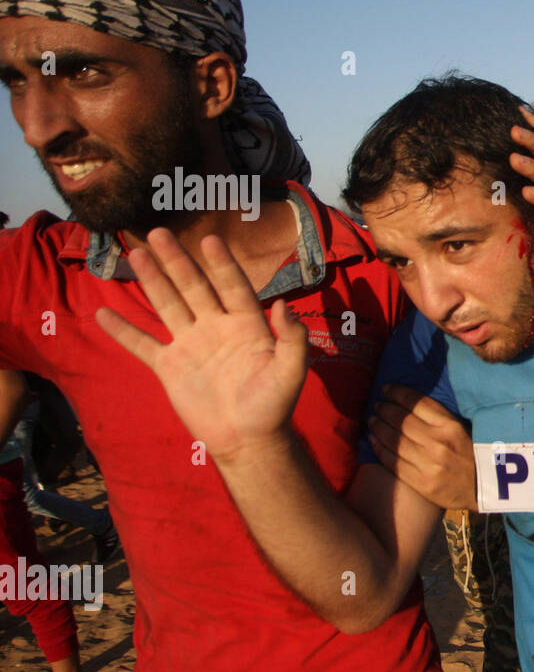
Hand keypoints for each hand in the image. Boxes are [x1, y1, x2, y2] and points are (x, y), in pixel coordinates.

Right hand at [93, 229, 306, 461]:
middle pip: (194, 287)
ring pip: (168, 305)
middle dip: (177, 261)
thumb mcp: (291, 371)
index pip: (233, 286)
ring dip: (152, 281)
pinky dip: (123, 331)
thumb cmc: (274, 406)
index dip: (222, 265)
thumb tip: (283, 304)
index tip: (210, 240)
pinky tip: (104, 313)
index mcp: (247, 325)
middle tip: (159, 231)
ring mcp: (191, 344)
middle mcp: (217, 327)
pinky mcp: (170, 367)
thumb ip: (292, 338)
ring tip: (137, 253)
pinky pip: (143, 345)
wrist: (247, 440)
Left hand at [368, 385, 478, 509]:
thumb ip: (441, 419)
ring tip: (372, 420)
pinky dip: (379, 449)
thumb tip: (412, 404)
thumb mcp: (465, 431)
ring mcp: (428, 464)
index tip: (386, 388)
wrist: (485, 491)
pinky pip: (393, 462)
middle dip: (385, 409)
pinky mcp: (421, 482)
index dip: (398, 393)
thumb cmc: (475, 457)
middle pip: (402, 420)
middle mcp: (438, 443)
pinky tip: (372, 440)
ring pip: (394, 440)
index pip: (418, 403)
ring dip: (378, 427)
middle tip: (377, 405)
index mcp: (452, 427)